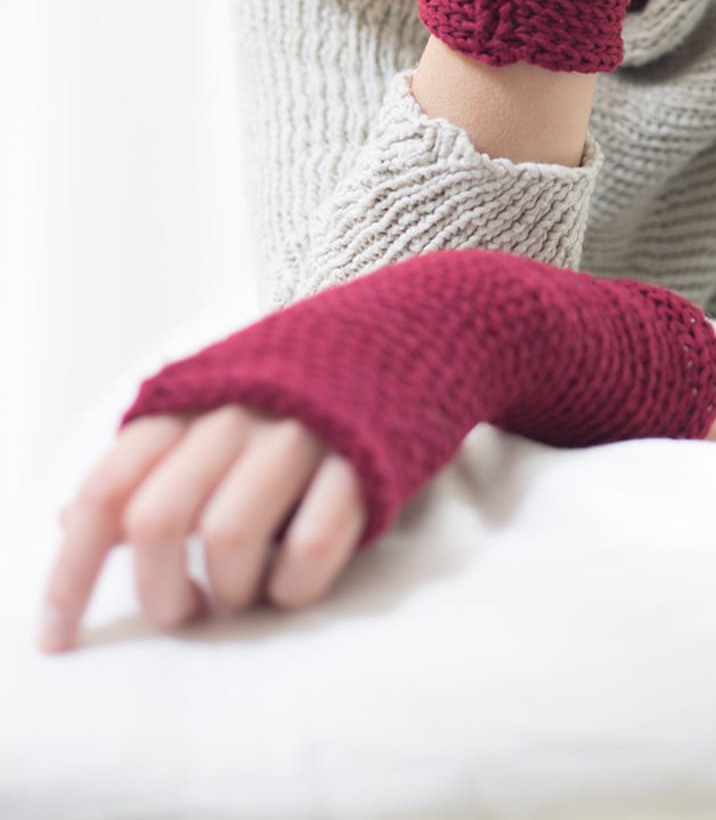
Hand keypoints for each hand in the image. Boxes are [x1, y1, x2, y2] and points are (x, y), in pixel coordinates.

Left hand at [39, 405, 365, 653]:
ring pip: (229, 537)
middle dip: (160, 593)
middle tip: (184, 612)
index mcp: (188, 404)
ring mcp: (300, 433)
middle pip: (157, 521)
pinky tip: (295, 583)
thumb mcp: (206, 412)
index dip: (70, 571)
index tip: (57, 638)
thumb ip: (143, 465)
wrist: (398, 338)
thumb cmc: (284, 396)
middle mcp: (235, 412)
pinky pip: (312, 546)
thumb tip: (64, 520)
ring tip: (247, 591)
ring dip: (231, 592)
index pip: (106, 489)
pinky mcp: (361, 459)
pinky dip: (295, 588)